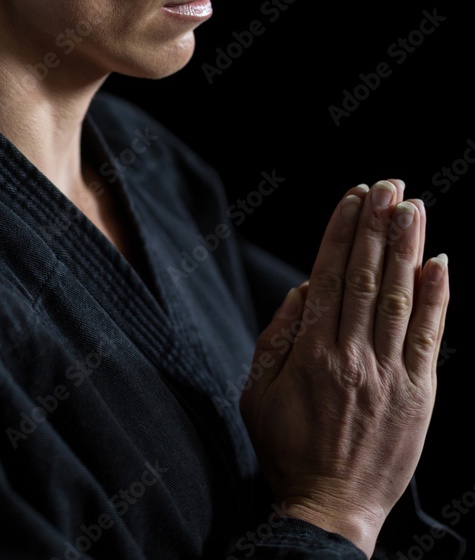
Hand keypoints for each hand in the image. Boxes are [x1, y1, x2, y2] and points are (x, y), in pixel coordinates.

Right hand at [240, 180, 448, 556]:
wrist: (330, 510)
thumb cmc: (286, 449)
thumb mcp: (257, 393)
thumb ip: (276, 337)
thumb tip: (304, 290)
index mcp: (310, 353)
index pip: (330, 276)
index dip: (342, 232)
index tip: (353, 197)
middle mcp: (353, 357)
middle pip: (368, 277)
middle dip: (377, 226)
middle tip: (387, 186)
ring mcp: (390, 376)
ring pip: (400, 299)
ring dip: (407, 249)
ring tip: (413, 207)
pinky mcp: (419, 396)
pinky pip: (430, 339)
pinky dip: (435, 299)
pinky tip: (439, 264)